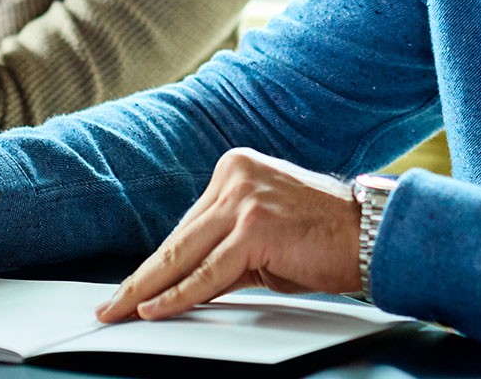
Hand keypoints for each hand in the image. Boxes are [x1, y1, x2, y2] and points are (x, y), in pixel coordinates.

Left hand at [96, 148, 360, 322]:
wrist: (370, 235)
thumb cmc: (323, 237)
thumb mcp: (263, 237)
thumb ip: (223, 250)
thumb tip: (182, 283)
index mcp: (235, 169)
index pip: (186, 226)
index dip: (157, 262)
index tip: (130, 286)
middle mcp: (235, 176)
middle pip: (177, 238)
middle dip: (141, 278)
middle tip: (110, 304)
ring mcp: (245, 199)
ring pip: (184, 254)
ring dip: (148, 289)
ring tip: (122, 310)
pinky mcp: (255, 227)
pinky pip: (208, 272)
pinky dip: (179, 294)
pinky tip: (156, 307)